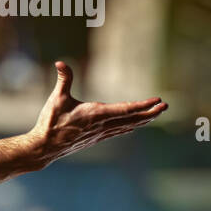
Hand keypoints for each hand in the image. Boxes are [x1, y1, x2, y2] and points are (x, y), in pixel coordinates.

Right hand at [29, 62, 166, 164]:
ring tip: (156, 113)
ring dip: (144, 120)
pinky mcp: (96, 138)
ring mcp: (101, 133)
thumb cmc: (51, 123)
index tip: (158, 99)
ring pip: (128, 126)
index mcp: (96, 114)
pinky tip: (134, 126)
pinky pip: (119, 131)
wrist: (45, 147)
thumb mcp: (57, 98)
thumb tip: (60, 62)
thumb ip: (64, 79)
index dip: (144, 104)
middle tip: (165, 106)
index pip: (127, 109)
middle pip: (133, 119)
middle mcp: (103, 125)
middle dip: (151, 112)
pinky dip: (131, 126)